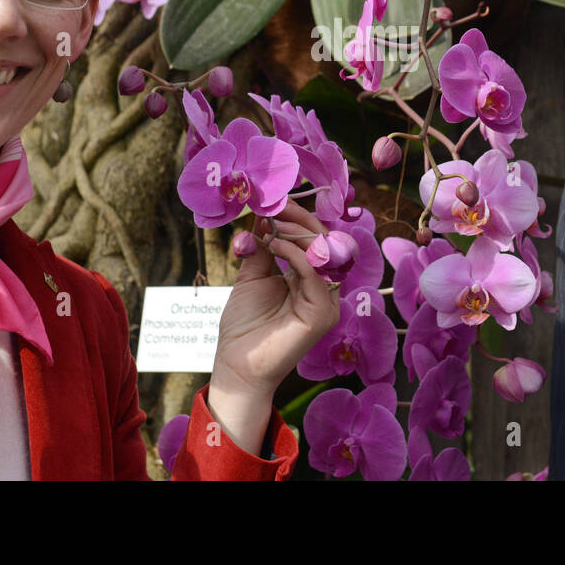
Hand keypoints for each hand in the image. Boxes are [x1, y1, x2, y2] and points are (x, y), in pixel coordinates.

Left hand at [206, 201, 340, 453]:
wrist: (237, 364)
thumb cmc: (245, 326)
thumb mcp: (252, 276)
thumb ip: (261, 248)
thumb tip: (263, 215)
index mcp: (310, 278)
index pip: (315, 239)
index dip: (298, 217)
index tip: (275, 200)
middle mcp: (324, 288)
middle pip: (324, 241)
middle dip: (299, 218)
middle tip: (274, 205)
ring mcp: (327, 302)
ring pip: (323, 253)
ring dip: (296, 232)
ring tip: (271, 225)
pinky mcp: (322, 314)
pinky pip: (314, 273)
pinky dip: (294, 253)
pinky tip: (272, 244)